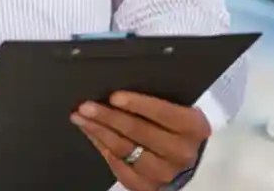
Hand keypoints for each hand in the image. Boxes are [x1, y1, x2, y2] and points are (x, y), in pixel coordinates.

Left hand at [71, 91, 210, 190]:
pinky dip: (101, 146)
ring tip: (80, 117)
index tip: (113, 96)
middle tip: (86, 106)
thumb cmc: (174, 125)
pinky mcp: (146, 185)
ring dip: (98, 131)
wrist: (183, 158)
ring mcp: (164, 172)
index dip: (137, 104)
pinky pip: (118, 165)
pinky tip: (90, 133)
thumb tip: (117, 91)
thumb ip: (156, 99)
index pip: (163, 113)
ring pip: (124, 149)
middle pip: (139, 131)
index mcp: (193, 127)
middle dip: (109, 117)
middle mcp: (181, 153)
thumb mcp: (176, 109)